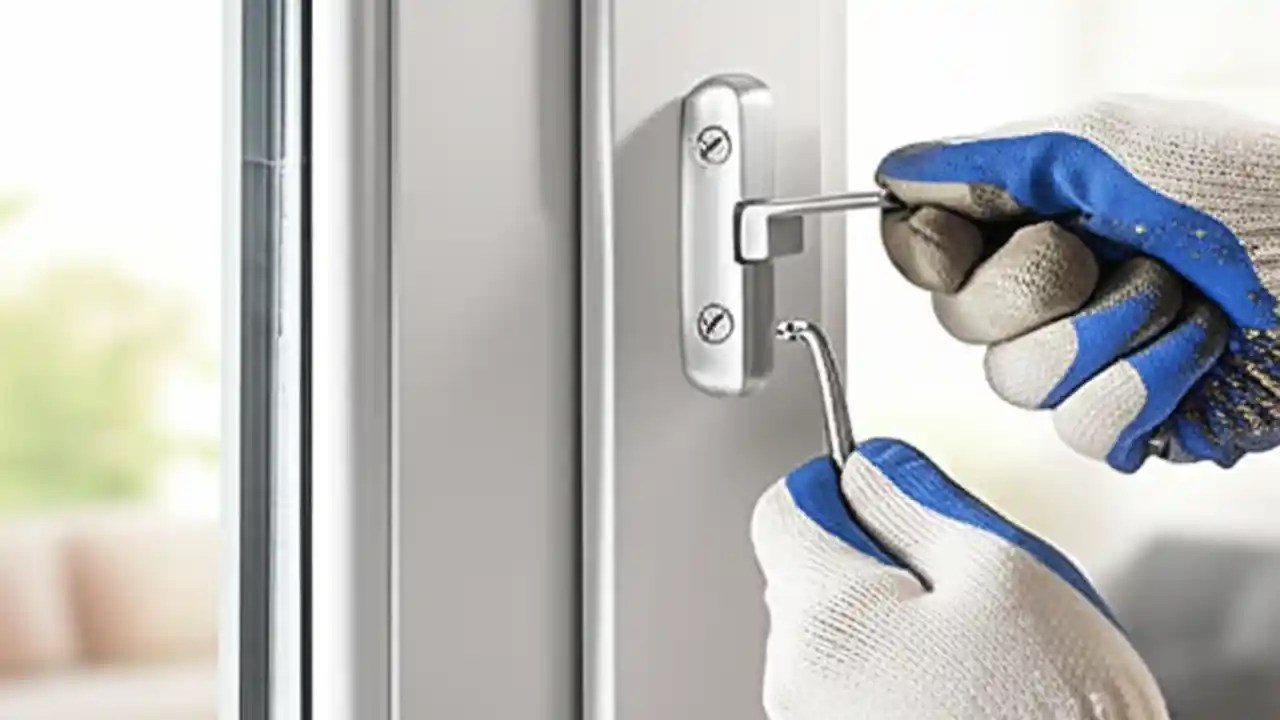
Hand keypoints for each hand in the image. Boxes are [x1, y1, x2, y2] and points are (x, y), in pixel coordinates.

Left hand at [751, 440, 1167, 719]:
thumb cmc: (1054, 715)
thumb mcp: (1003, 569)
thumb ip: (916, 499)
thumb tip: (871, 466)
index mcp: (822, 619)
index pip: (785, 507)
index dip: (842, 486)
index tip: (889, 493)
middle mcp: (796, 682)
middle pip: (809, 573)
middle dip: (876, 560)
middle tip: (964, 585)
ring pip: (837, 634)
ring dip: (894, 623)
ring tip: (981, 653)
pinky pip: (854, 687)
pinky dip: (900, 675)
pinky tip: (968, 695)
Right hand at [875, 96, 1279, 470]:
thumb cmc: (1254, 188)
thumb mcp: (1110, 144)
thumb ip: (989, 159)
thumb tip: (895, 175)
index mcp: (1031, 213)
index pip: (921, 244)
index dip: (928, 248)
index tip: (966, 238)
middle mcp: (1044, 290)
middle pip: (956, 319)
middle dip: (1039, 285)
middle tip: (1109, 255)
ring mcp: (1083, 357)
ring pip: (1015, 381)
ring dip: (1110, 331)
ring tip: (1178, 297)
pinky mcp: (1127, 418)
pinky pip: (1083, 426)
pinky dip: (1150, 382)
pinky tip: (1197, 347)